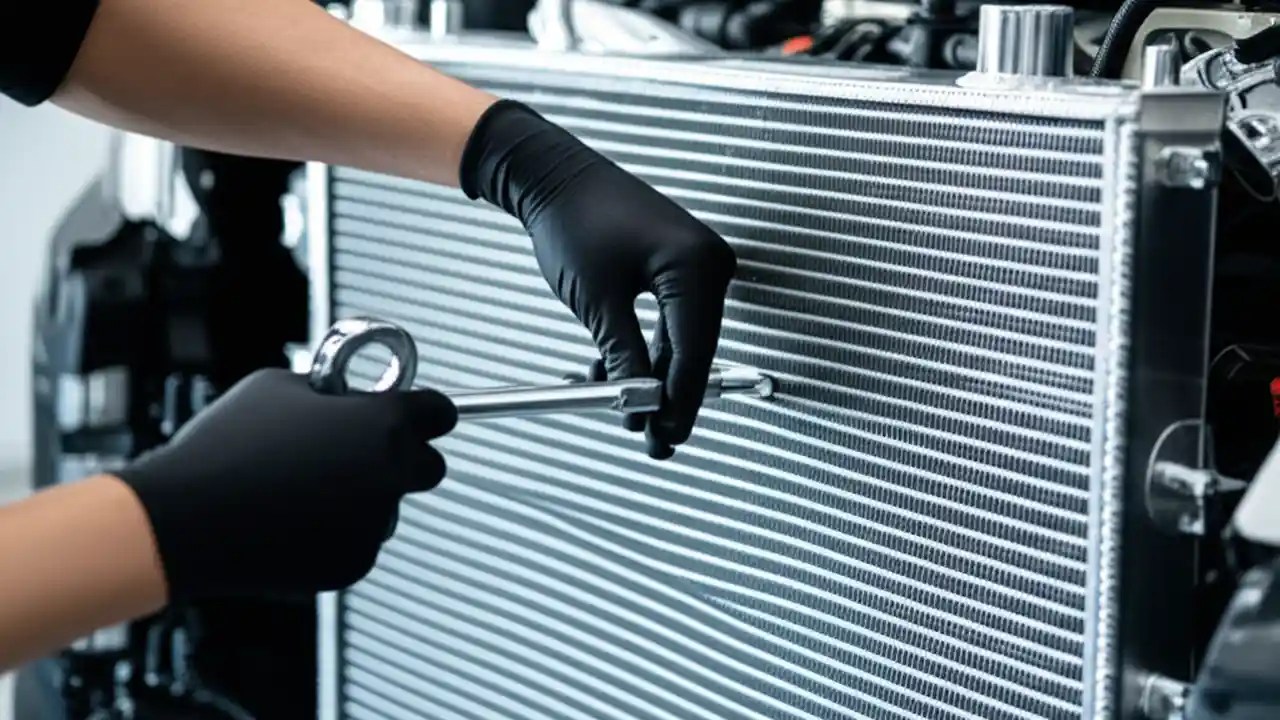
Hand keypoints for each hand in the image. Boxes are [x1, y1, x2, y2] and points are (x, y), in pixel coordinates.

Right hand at [116, 369, 456, 599]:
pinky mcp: (354, 564)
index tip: (420, 415)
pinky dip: (336, 533)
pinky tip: (291, 520)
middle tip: (361, 453)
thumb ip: (330, 391)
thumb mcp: (278, 385)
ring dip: (363, 497)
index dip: (427, 410)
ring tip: (301, 488)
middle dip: (405, 457)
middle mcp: (390, 473)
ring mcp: (375, 523)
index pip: (441, 412)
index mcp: (382, 422)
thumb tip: (344, 397)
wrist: (186, 519)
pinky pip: (358, 541)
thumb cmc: (226, 447)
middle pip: (430, 465)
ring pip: (388, 507)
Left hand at [460, 100, 736, 458]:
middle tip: (655, 438)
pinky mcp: (680, 267)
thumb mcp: (597, 302)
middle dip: (669, 395)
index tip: (669, 434)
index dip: (680, 401)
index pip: (695, 352)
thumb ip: (625, 357)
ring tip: (632, 415)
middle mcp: (708, 263)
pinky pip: (672, 321)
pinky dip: (649, 350)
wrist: (555, 175)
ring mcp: (697, 264)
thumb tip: (642, 402)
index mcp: (696, 266)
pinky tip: (622, 376)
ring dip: (655, 376)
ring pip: (682, 340)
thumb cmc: (574, 220)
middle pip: (695, 350)